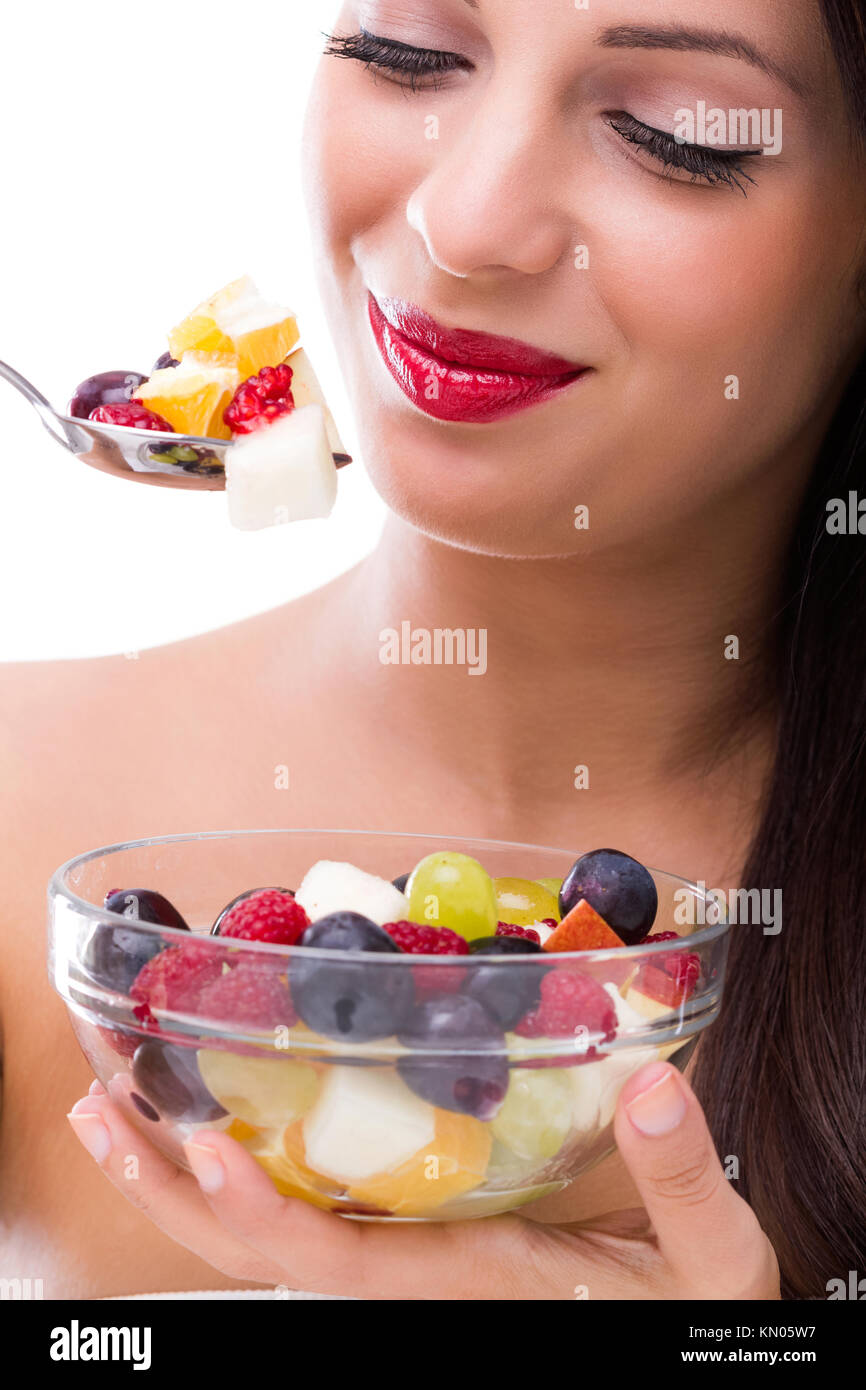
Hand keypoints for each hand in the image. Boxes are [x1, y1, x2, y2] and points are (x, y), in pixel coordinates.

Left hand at [67, 1060, 779, 1299]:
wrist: (686, 1336)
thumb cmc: (693, 1313)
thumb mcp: (713, 1265)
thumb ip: (681, 1184)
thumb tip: (654, 1089)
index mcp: (470, 1285)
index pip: (343, 1266)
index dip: (264, 1217)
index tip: (206, 1152)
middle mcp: (416, 1279)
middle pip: (263, 1257)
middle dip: (172, 1194)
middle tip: (100, 1113)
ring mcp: (408, 1263)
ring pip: (270, 1238)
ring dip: (184, 1180)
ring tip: (118, 1111)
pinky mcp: (416, 1242)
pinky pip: (309, 1215)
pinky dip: (245, 1170)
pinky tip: (216, 1124)